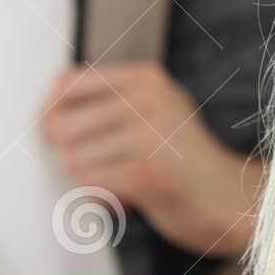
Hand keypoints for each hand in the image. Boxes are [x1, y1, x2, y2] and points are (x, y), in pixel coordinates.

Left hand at [39, 62, 265, 259]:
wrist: (227, 197)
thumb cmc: (182, 158)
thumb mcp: (155, 111)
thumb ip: (109, 101)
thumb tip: (46, 109)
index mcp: (147, 78)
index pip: (67, 83)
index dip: (50, 111)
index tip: (57, 134)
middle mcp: (148, 99)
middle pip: (61, 125)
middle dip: (67, 153)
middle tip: (93, 164)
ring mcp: (148, 134)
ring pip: (71, 159)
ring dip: (86, 178)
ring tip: (117, 180)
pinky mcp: (146, 171)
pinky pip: (88, 184)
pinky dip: (98, 197)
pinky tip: (125, 197)